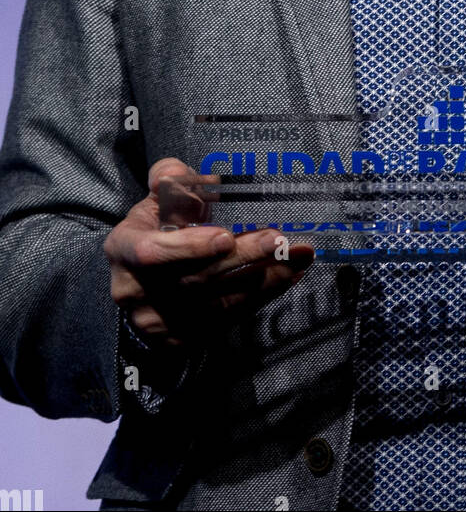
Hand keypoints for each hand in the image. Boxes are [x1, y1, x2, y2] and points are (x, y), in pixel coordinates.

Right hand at [104, 158, 313, 348]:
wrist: (147, 279)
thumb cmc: (158, 228)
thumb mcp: (158, 198)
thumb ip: (170, 179)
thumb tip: (176, 173)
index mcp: (123, 249)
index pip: (152, 253)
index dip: (189, 248)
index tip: (225, 237)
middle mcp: (135, 290)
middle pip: (196, 279)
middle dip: (243, 259)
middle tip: (279, 241)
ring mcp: (157, 320)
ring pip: (217, 302)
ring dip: (264, 279)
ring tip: (296, 257)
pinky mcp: (181, 337)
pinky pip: (227, 317)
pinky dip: (261, 296)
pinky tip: (286, 276)